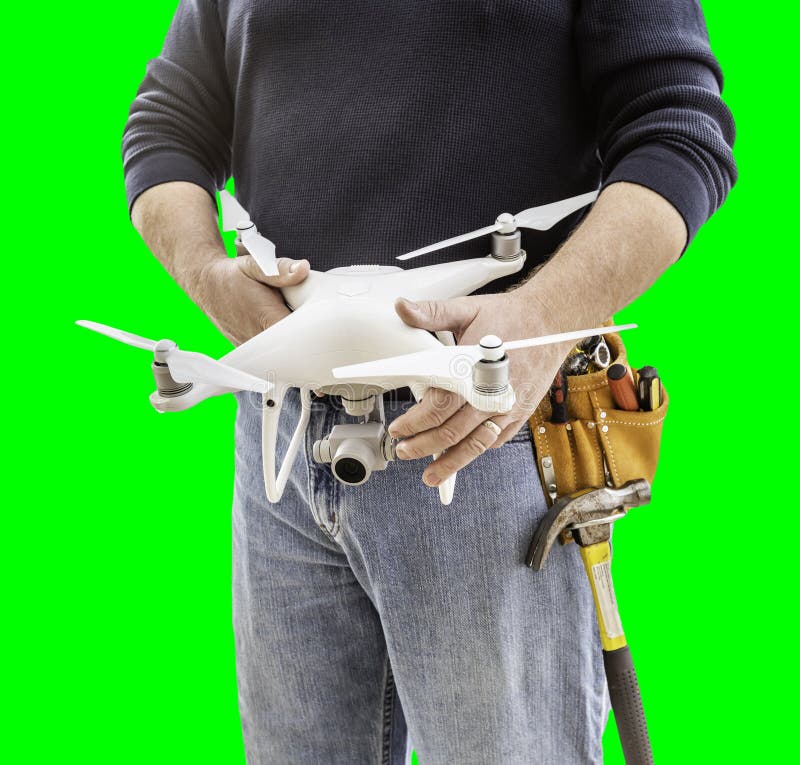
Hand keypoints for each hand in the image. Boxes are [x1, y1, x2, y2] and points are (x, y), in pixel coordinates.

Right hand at [195, 254, 309, 345]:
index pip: (300, 335)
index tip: (317, 320)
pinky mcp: (247, 348)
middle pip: (294, 344)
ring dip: (289, 336)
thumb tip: (302, 269)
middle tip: (301, 314)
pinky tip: (275, 325)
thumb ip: (281, 269)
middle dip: (303, 331)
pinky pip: (269, 350)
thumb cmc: (231, 276)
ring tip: (286, 317)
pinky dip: (276, 341)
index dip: (312, 329)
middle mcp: (258, 336)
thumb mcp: (255, 265)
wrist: (207, 284)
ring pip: (281, 349)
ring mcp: (252, 345)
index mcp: (266, 318)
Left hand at [387, 291, 571, 486]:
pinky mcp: (521, 412)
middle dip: (423, 447)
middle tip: (405, 452)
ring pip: (475, 445)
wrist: (554, 321)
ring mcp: (508, 408)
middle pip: (451, 433)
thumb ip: (431, 313)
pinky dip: (478, 450)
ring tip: (432, 475)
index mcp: (472, 373)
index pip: (436, 409)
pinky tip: (463, 454)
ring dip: (451, 463)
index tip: (398, 430)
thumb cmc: (512, 317)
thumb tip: (402, 307)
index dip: (413, 424)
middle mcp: (491, 396)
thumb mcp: (467, 309)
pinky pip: (496, 440)